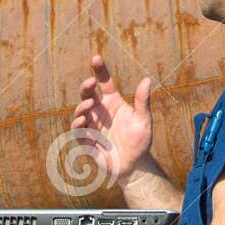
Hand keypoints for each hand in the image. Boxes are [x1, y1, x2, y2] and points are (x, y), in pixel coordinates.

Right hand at [71, 53, 152, 185]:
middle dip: (86, 88)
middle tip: (90, 83)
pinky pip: (78, 132)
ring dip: (82, 108)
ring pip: (80, 112)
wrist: (133, 166)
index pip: (103, 82)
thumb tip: (147, 80)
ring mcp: (90, 125)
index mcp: (112, 102)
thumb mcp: (143, 120)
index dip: (99, 70)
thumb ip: (142, 102)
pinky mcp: (85, 141)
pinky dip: (79, 127)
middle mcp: (99, 111)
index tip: (96, 58)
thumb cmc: (140, 142)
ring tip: (89, 105)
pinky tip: (83, 122)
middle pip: (87, 95)